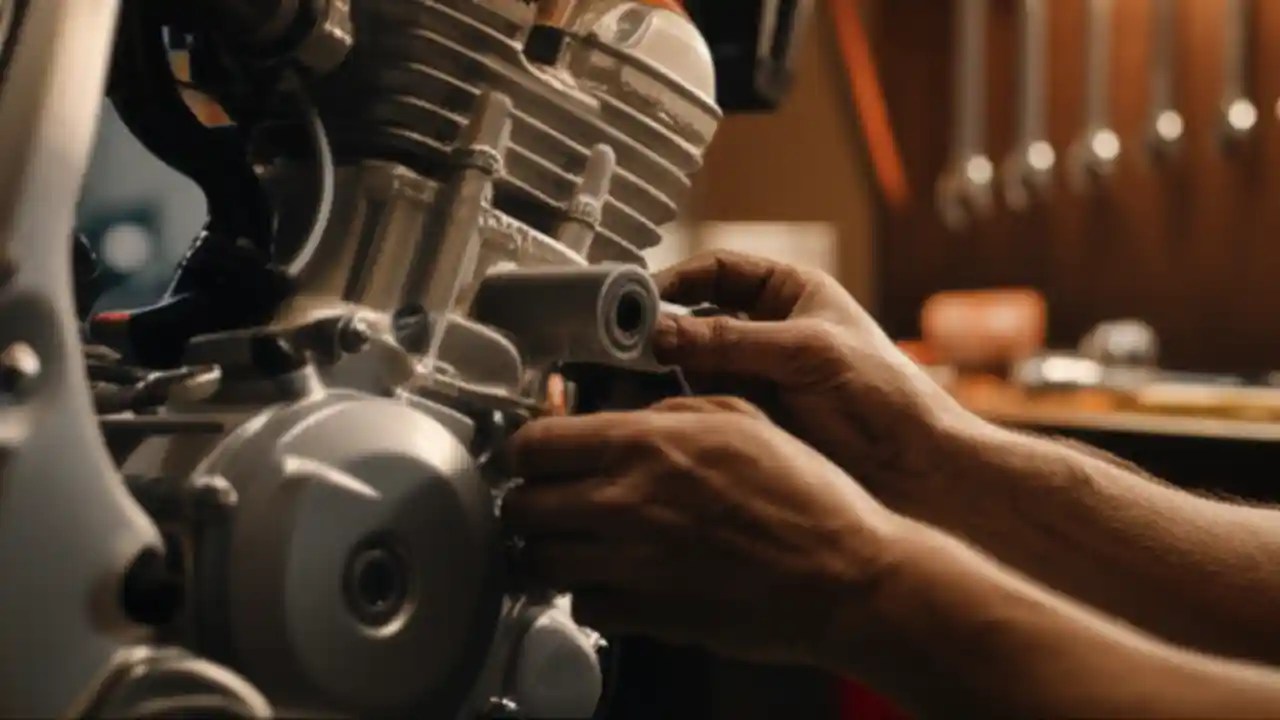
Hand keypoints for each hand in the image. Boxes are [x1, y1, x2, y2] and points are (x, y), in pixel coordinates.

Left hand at [504, 396, 902, 665]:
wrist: (845, 575)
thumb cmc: (807, 497)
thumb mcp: (742, 419)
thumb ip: (670, 411)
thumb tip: (624, 418)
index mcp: (646, 444)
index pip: (535, 443)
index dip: (528, 448)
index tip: (536, 455)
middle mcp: (626, 502)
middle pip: (522, 506)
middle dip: (529, 501)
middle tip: (550, 501)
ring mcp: (632, 564)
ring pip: (540, 561)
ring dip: (550, 550)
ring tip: (576, 542)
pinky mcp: (646, 615)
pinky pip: (582, 606)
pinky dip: (588, 594)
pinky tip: (614, 579)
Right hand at [652, 250, 982, 508]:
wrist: (916, 469)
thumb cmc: (884, 394)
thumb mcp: (805, 352)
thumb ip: (730, 341)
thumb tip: (660, 331)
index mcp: (790, 294)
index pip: (717, 271)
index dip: (677, 279)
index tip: (638, 297)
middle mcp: (767, 332)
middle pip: (695, 318)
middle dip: (661, 329)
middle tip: (621, 344)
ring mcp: (756, 376)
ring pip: (690, 364)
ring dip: (661, 371)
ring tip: (628, 381)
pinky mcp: (750, 419)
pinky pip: (701, 405)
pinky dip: (676, 407)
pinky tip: (654, 413)